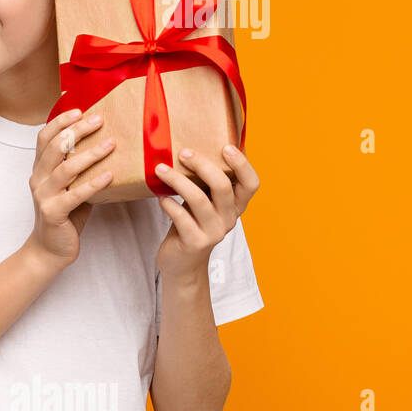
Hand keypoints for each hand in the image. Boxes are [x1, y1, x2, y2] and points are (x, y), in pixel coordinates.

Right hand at [24, 107, 115, 268]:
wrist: (50, 249)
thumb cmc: (66, 214)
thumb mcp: (71, 185)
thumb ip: (79, 166)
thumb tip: (108, 142)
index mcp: (40, 169)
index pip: (44, 137)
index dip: (59, 120)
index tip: (79, 107)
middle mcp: (38, 179)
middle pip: (55, 147)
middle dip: (77, 130)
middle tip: (100, 119)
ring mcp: (44, 196)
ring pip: (65, 168)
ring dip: (89, 154)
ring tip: (111, 144)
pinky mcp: (54, 212)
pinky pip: (75, 195)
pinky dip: (93, 183)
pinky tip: (109, 175)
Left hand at [154, 144, 260, 278]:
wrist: (182, 263)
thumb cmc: (191, 223)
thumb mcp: (204, 202)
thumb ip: (206, 183)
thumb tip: (190, 148)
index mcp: (236, 206)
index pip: (251, 184)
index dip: (243, 164)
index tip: (226, 147)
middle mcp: (229, 218)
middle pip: (222, 186)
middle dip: (202, 165)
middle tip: (183, 152)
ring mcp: (213, 232)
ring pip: (198, 200)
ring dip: (178, 180)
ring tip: (161, 169)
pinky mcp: (195, 242)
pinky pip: (181, 218)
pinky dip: (169, 204)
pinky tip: (160, 197)